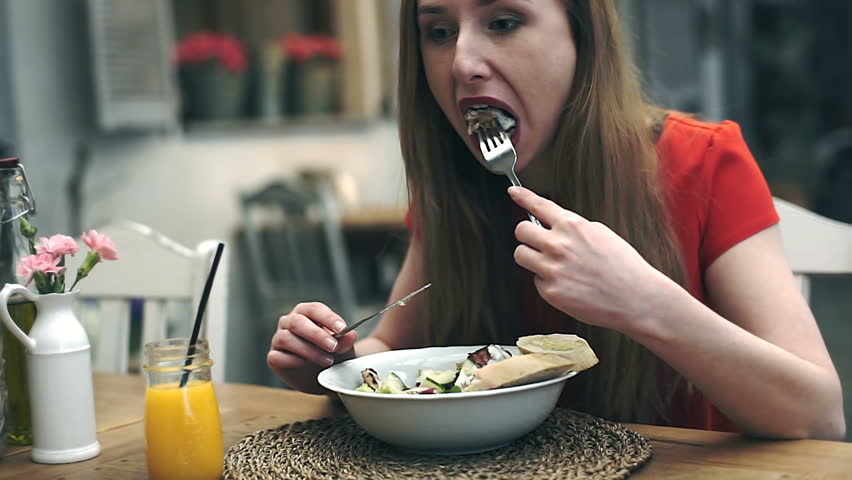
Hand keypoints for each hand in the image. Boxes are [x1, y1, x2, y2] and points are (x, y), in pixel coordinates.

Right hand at [267, 302, 358, 373]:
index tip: (342, 328)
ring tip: (327, 361)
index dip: (328, 318)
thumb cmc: (330, 354)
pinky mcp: (274, 357)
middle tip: (333, 347)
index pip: (314, 309)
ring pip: (286, 338)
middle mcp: (289, 322)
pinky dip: (293, 361)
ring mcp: (278, 339)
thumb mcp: (342, 348)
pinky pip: (278, 356)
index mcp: (305, 312)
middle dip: (317, 335)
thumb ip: (345, 341)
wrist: (321, 376)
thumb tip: (352, 335)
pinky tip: (306, 365)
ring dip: (309, 350)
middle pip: (297, 322)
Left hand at [508, 186, 673, 330]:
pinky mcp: (551, 291)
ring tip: (551, 264)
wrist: (635, 298)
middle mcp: (558, 244)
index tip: (513, 193)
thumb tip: (556, 227)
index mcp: (572, 226)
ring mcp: (552, 268)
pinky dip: (547, 282)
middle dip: (527, 235)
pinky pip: (536, 281)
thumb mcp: (601, 234)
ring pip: (520, 255)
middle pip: (521, 231)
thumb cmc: (623, 267)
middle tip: (537, 242)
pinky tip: (567, 284)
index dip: (523, 197)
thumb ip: (574, 229)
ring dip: (531, 257)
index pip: (539, 205)